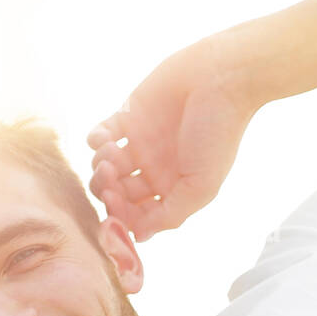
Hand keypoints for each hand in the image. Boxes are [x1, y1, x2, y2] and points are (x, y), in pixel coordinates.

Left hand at [87, 31, 259, 241]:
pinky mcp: (128, 116)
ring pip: (105, 167)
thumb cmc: (218, 133)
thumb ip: (171, 215)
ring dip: (100, 167)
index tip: (116, 207)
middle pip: (117, 194)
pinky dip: (95, 140)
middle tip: (111, 181)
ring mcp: (139, 143)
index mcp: (172, 189)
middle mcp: (153, 170)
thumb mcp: (201, 185)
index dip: (122, 216)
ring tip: (112, 155)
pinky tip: (104, 139)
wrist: (221, 78)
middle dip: (108, 192)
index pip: (136, 214)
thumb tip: (139, 237)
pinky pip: (100, 135)